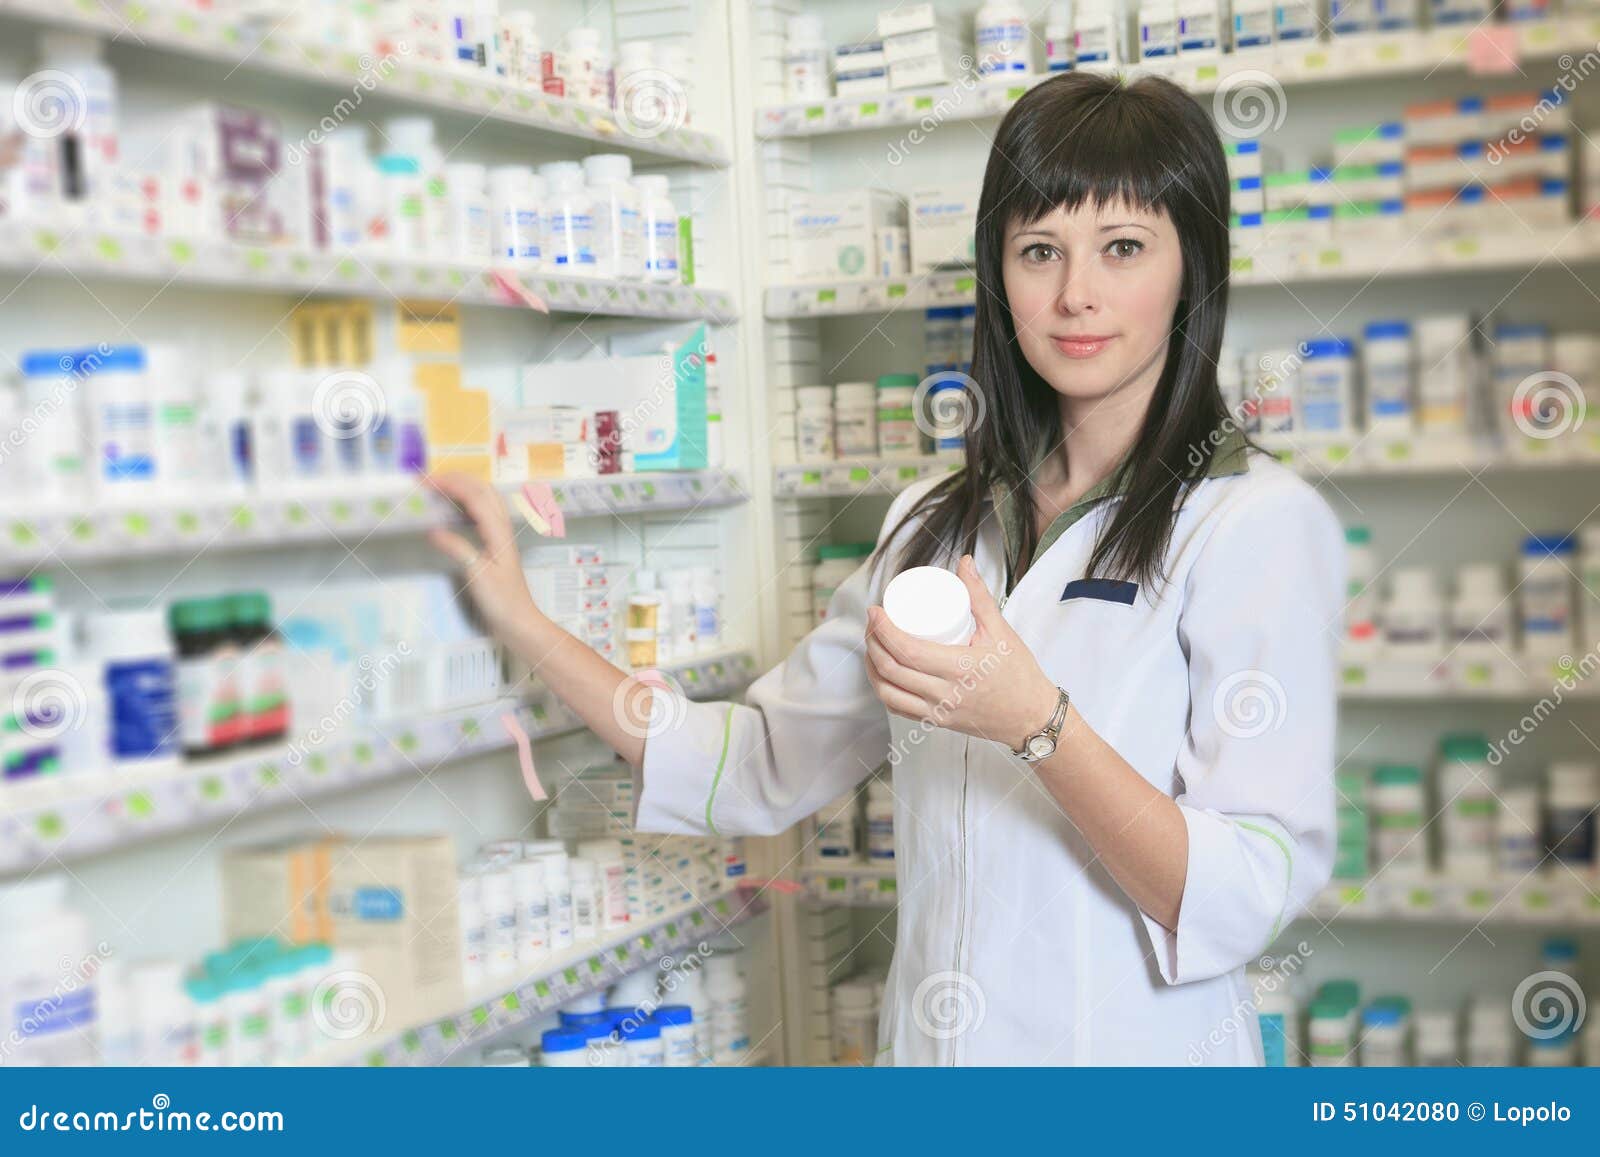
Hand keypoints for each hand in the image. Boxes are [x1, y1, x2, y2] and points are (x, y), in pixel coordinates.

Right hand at [425, 472, 540, 634]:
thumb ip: (458, 549)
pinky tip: (455, 508)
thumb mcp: (477, 575)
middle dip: (457, 479)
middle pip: (483, 490)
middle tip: (429, 479)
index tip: (426, 482)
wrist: (519, 620)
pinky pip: (484, 512)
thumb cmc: (501, 601)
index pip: (475, 497)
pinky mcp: (497, 543)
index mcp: (498, 532)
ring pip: (486, 498)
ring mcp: (502, 534)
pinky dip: (468, 502)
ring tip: (439, 486)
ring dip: (464, 487)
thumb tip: (433, 530)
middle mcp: (502, 528)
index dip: (451, 485)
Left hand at [864, 555, 1059, 751]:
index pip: (908, 651)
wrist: (1030, 716)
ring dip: (873, 668)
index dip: (884, 630)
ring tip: (873, 646)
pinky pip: (900, 709)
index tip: (876, 611)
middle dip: (873, 643)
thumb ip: (979, 596)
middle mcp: (945, 694)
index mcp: (960, 669)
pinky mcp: (937, 722)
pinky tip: (883, 673)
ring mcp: (938, 712)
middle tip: (873, 623)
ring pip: (889, 693)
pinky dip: (885, 690)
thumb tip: (964, 563)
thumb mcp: (1000, 631)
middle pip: (892, 670)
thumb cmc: (1018, 673)